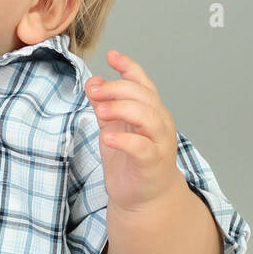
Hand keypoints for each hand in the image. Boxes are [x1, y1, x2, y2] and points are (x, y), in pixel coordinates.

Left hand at [83, 50, 180, 213]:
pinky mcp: (153, 162)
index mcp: (151, 111)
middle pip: (142, 95)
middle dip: (116, 88)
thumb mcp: (114, 128)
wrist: (143, 197)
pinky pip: (141, 147)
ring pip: (146, 116)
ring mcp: (159, 142)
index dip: (129, 67)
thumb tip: (93, 82)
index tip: (112, 56)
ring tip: (99, 110)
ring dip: (121, 109)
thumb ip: (106, 106)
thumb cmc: (129, 161)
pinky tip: (106, 137)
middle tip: (93, 90)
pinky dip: (124, 140)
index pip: (143, 82)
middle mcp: (159, 122)